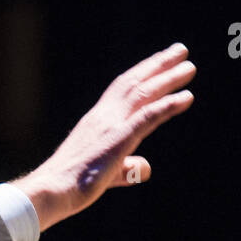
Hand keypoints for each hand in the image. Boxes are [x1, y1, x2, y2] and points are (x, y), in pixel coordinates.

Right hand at [11, 43, 194, 229]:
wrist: (51, 191)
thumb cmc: (69, 187)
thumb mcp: (103, 174)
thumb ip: (126, 168)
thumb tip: (145, 167)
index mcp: (96, 121)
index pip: (121, 89)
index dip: (142, 73)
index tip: (159, 61)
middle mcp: (102, 117)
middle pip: (134, 83)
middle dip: (158, 65)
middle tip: (180, 49)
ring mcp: (110, 126)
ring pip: (143, 94)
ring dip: (168, 78)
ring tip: (189, 66)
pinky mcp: (118, 140)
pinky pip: (147, 117)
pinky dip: (168, 105)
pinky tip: (187, 97)